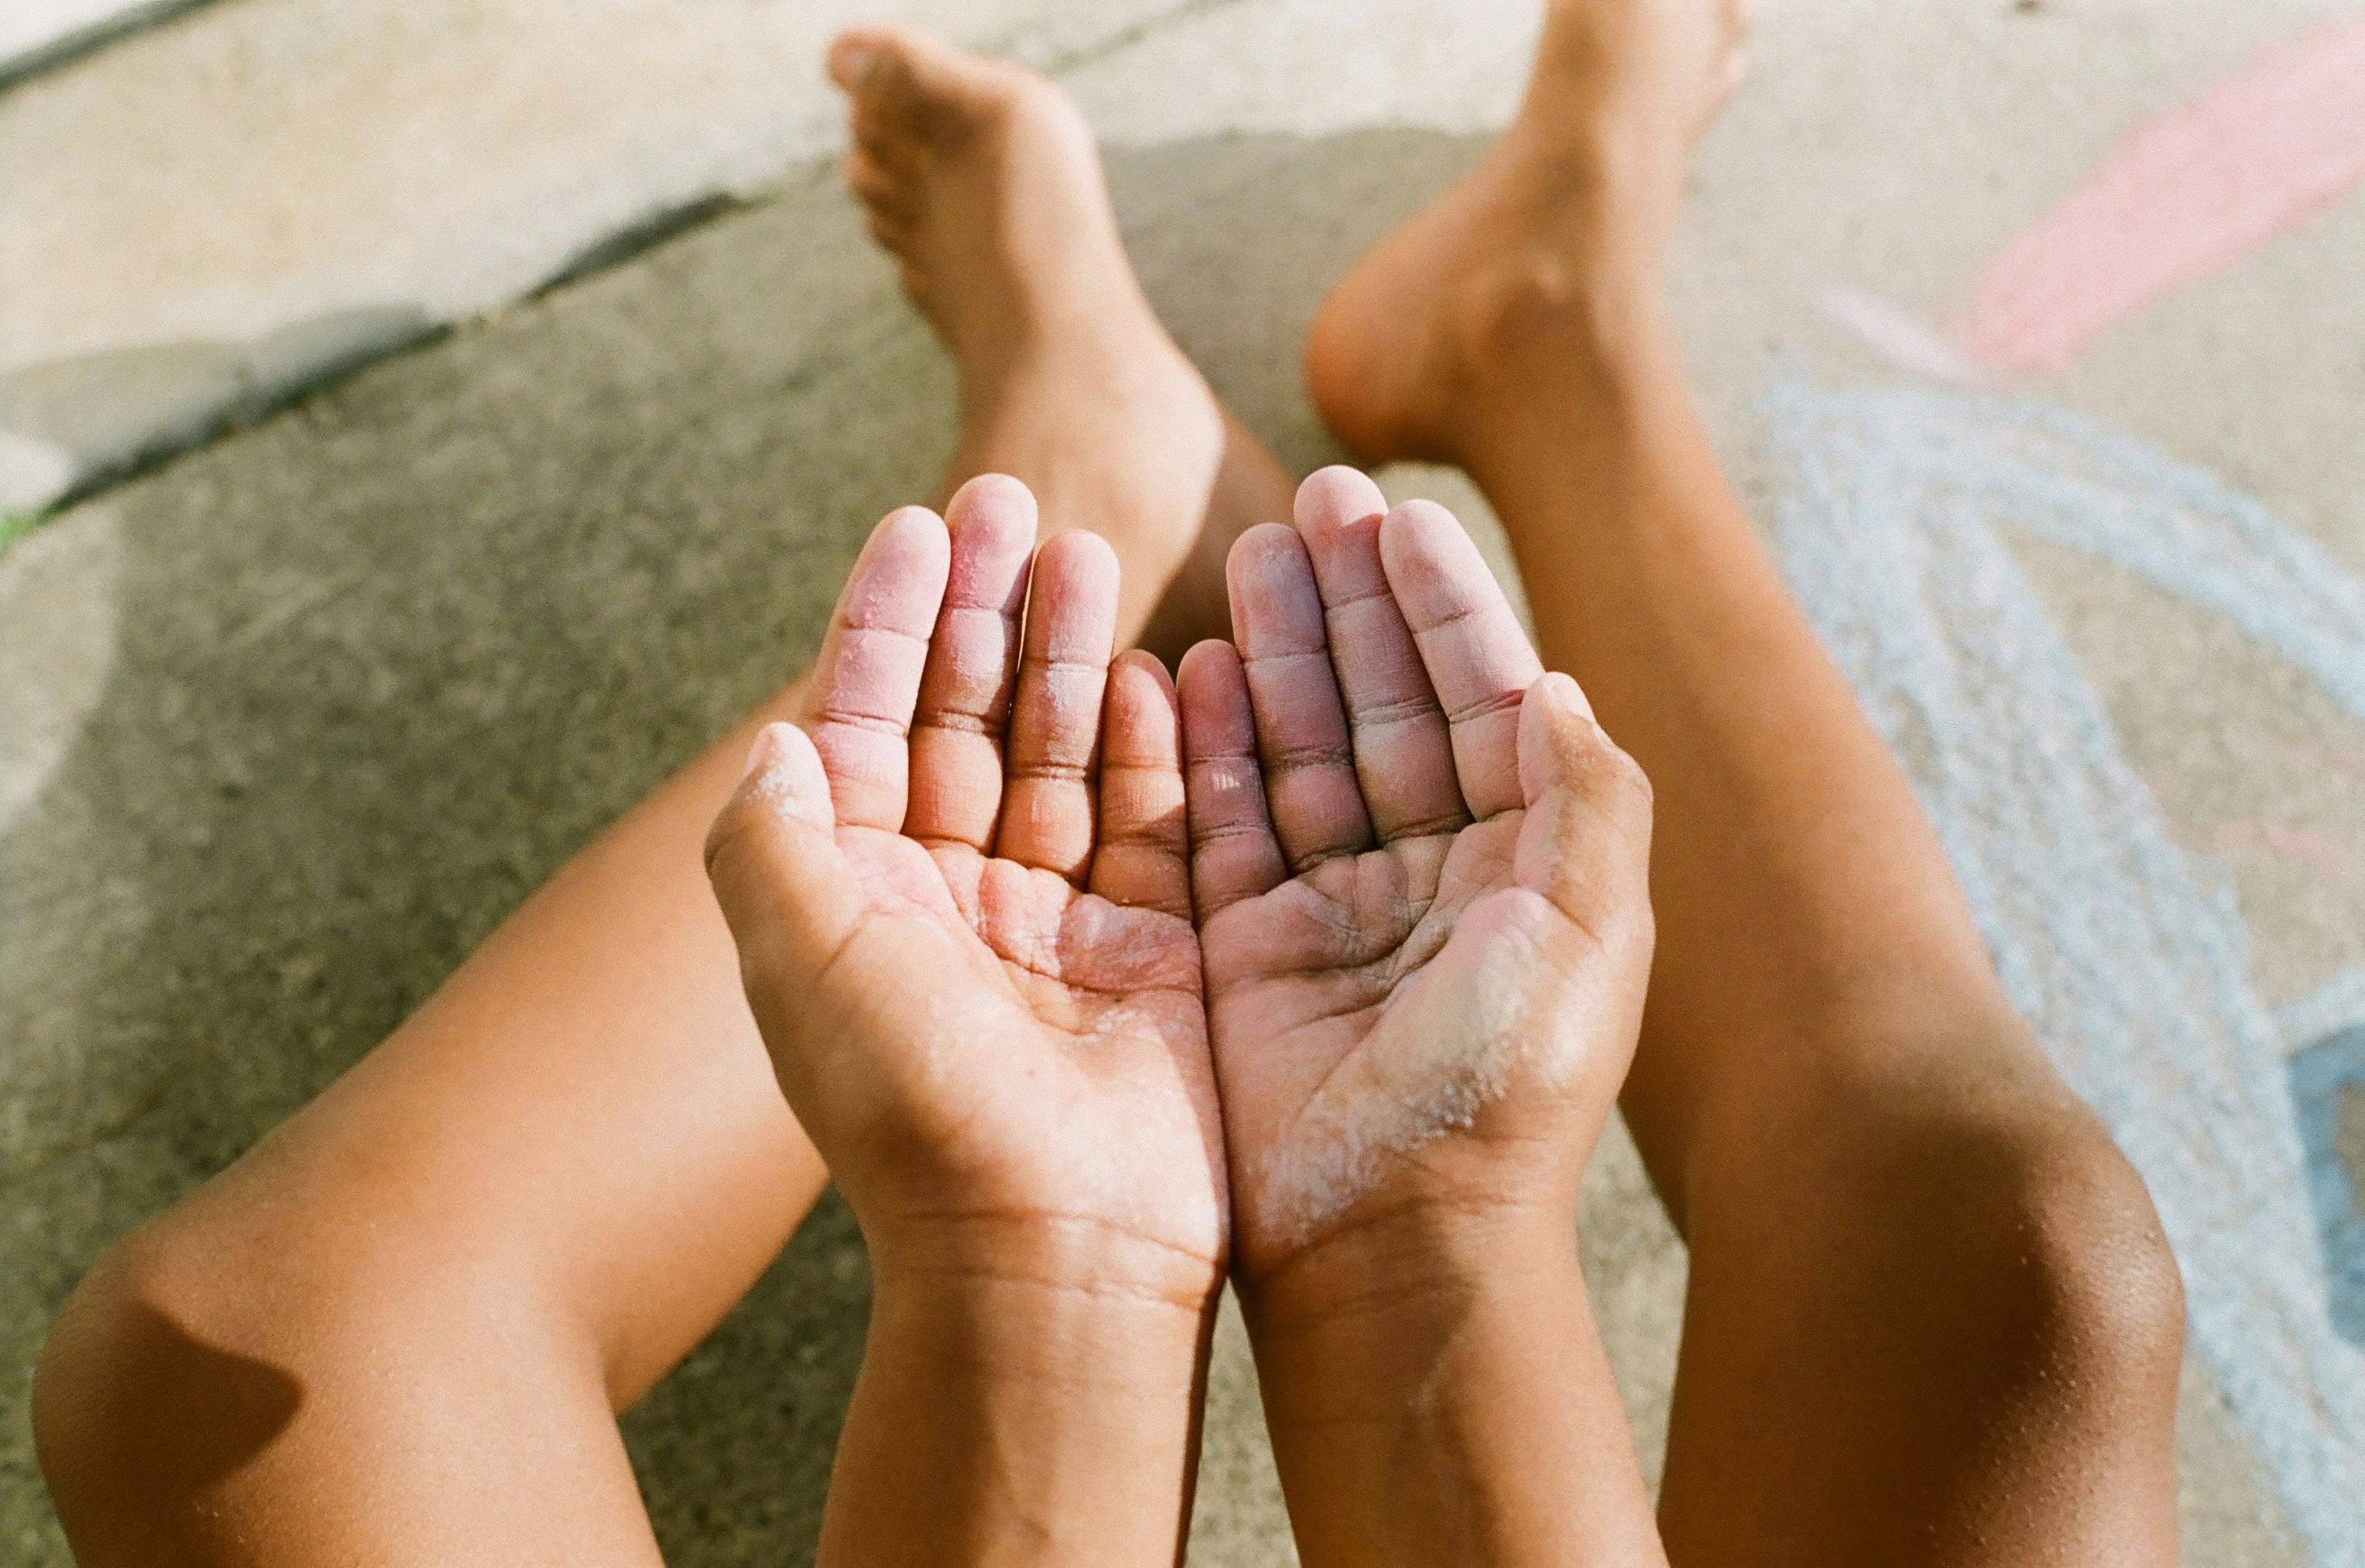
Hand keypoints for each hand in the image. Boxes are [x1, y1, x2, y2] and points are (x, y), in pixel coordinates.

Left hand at [705, 475, 1223, 1300]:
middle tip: (1009, 498)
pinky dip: (1153, 737)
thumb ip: (772, 838)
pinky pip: (1155, 816)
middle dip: (982, 608)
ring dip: (1067, 649)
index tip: (913, 520)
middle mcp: (953, 898)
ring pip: (1061, 751)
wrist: (1052, 1251)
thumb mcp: (803, 961)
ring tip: (1084, 548)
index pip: (865, 723)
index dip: (881, 619)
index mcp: (860, 897)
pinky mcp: (1153, 946)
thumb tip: (776, 737)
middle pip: (966, 717)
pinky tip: (1154, 660)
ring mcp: (1059, 920)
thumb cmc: (913, 1113)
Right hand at [1176, 467, 1654, 1283]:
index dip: (1440, 604)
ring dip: (1279, 647)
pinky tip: (1195, 660)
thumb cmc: (1498, 1093)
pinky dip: (1211, 741)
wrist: (1391, 1246)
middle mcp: (1429, 876)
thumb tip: (1557, 680)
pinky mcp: (1246, 950)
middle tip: (1311, 497)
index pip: (1480, 698)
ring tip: (1251, 550)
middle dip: (1351, 602)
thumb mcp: (1585, 932)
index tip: (1398, 514)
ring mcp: (1333, 911)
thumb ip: (1585, 795)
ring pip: (1301, 746)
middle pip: (1383, 704)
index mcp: (1524, 864)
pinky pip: (1224, 821)